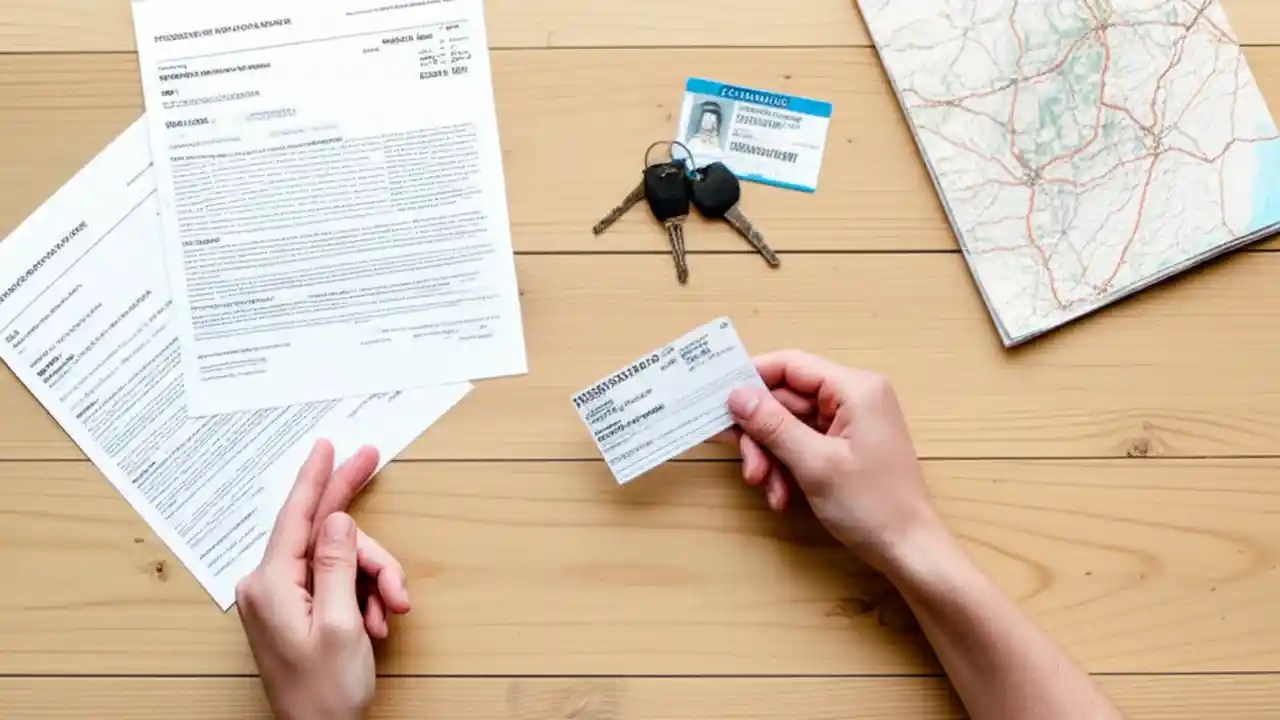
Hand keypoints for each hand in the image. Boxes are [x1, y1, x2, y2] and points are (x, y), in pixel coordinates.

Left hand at [236, 440, 411, 719]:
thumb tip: (337, 521)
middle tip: (374, 468)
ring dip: (373, 582)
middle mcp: (270, 585)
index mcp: (273, 584)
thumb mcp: (341, 623)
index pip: (296, 515)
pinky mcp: (295, 611)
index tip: (328, 446)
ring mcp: (281, 599)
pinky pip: (336, 584)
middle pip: (325, 536)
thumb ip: (338, 564)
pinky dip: (362, 598)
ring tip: (390, 612)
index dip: (317, 478)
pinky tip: (375, 622)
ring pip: (340, 561)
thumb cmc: (325, 692)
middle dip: (367, 541)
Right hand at [725, 350, 943, 572]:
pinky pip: (803, 444)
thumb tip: (736, 394)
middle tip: (748, 467)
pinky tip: (782, 495)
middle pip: (786, 399)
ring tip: (768, 488)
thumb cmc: (873, 506)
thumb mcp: (814, 463)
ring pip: (790, 425)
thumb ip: (772, 425)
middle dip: (761, 434)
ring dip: (771, 456)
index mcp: (855, 389)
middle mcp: (854, 397)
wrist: (909, 551)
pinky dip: (787, 467)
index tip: (719, 401)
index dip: (751, 378)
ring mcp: (850, 423)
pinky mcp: (846, 445)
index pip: (790, 365)